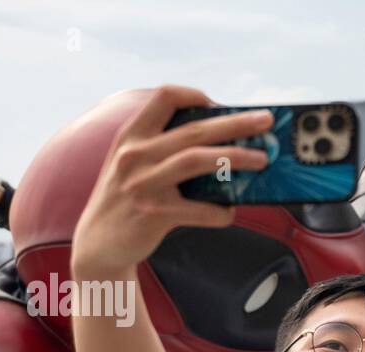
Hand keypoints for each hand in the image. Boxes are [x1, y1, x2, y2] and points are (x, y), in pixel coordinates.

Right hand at [70, 85, 271, 277]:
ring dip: (235, 157)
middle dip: (236, 123)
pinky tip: (230, 212)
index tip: (218, 104)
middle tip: (266, 121)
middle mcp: (135, 155)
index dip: (194, 95)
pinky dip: (221, 212)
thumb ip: (162, 150)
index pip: (164, 97)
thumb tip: (220, 145)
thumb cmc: (126, 201)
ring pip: (198, 161)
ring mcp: (144, 184)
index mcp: (131, 136)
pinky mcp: (155, 213)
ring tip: (262, 159)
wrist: (98, 244)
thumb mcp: (132, 165)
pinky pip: (201, 210)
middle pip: (195, 130)